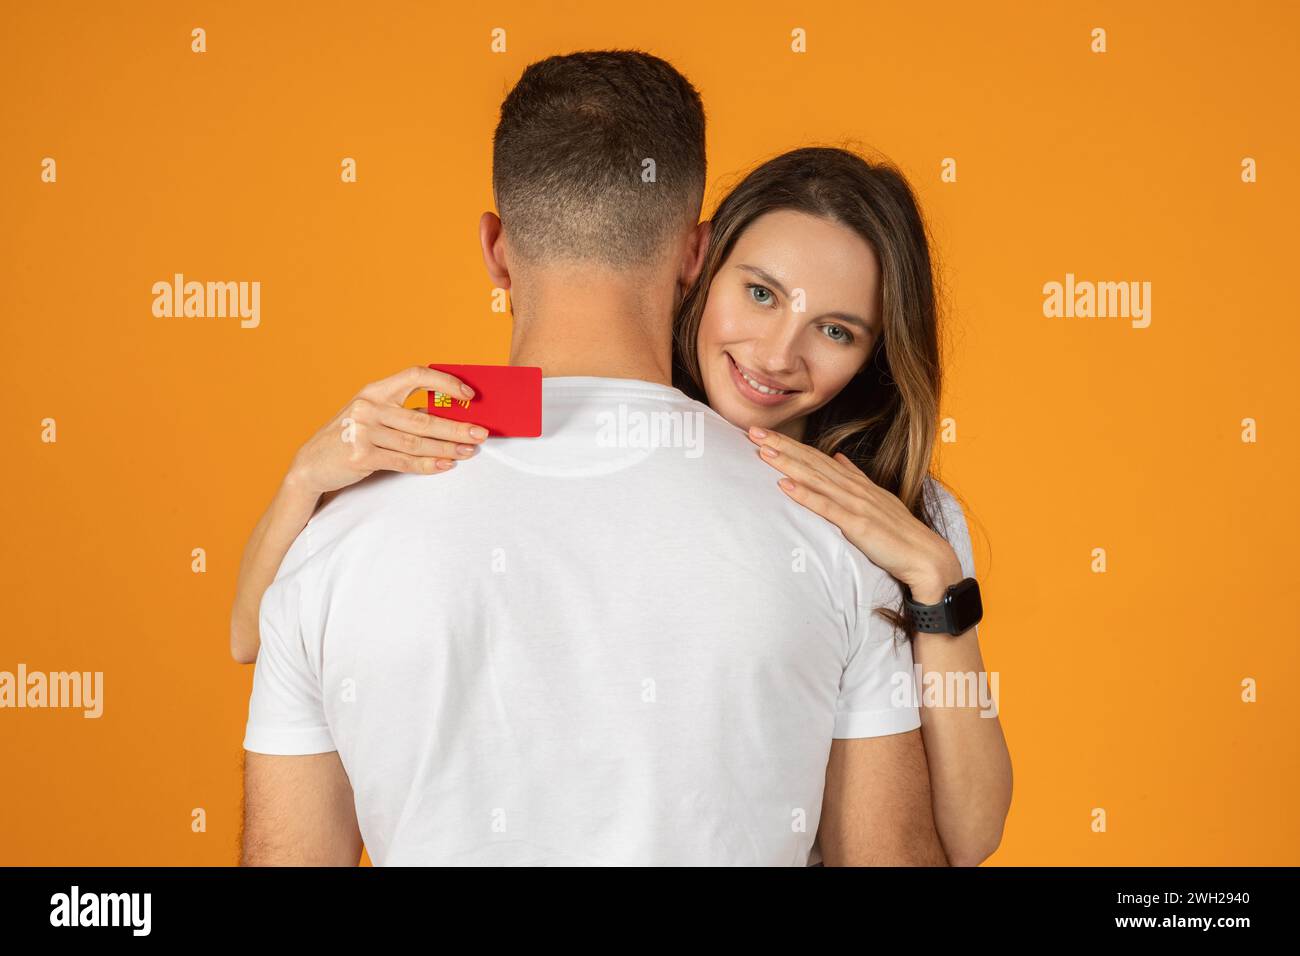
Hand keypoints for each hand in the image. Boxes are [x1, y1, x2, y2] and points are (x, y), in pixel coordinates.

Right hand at [286, 365, 488, 496]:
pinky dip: (427, 465)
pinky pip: (403, 461)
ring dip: (447, 448)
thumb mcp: (372, 416)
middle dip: (456, 427)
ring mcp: (362, 431)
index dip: (444, 382)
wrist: (312, 464)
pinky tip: (445, 465)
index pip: (415, 375)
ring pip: (416, 442)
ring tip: (469, 452)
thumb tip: (450, 417)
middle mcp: (368, 406)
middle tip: (481, 433)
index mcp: (374, 390)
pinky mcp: (361, 456)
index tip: (468, 394)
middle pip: (422, 417)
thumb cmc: (351, 437)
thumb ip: (403, 413)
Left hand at [746, 425, 960, 596]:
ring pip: (815, 479)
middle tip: (753, 431)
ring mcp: (856, 504)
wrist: (926, 557)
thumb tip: (838, 457)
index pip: (817, 458)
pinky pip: (826, 508)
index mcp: (856, 483)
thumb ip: (856, 478)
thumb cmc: (899, 533)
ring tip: (763, 451)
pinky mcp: (858, 524)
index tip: (767, 434)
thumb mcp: (877, 499)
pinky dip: (805, 495)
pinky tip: (785, 485)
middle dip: (782, 446)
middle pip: (811, 462)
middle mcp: (854, 488)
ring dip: (788, 463)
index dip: (791, 445)